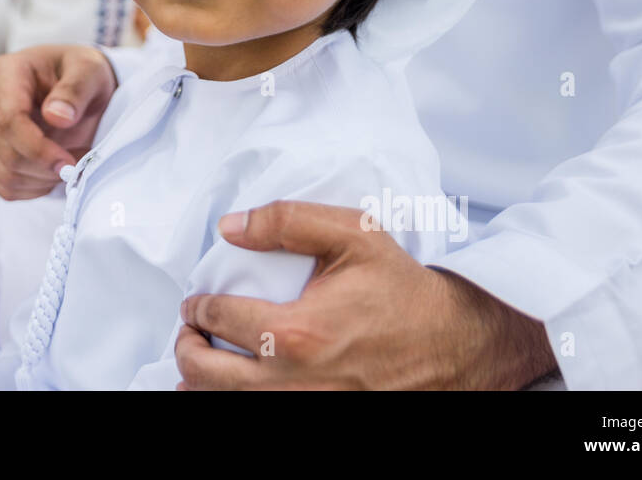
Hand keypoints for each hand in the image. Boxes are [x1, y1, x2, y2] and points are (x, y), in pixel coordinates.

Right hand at [0, 45, 117, 199]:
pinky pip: (0, 186)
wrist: (71, 85)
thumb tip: (56, 116)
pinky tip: (50, 173)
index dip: (38, 149)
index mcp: (5, 72)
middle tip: (76, 165)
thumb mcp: (90, 71)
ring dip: (41, 180)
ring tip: (66, 165)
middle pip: (4, 152)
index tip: (68, 164)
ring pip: (2, 173)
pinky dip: (30, 189)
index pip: (8, 120)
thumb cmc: (81, 75)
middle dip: (44, 168)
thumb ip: (76, 90)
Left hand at [175, 202, 557, 389]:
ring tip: (198, 363)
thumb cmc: (402, 290)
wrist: (455, 345)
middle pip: (206, 374)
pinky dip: (231, 403)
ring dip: (200, 383)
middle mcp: (293, 380)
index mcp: (295, 332)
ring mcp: (305, 408)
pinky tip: (229, 390)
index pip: (217, 318)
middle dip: (186, 348)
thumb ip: (286, 220)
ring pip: (222, 405)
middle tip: (189, 331)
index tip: (196, 303)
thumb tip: (230, 226)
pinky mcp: (320, 421)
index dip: (197, 307)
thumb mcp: (353, 234)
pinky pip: (255, 421)